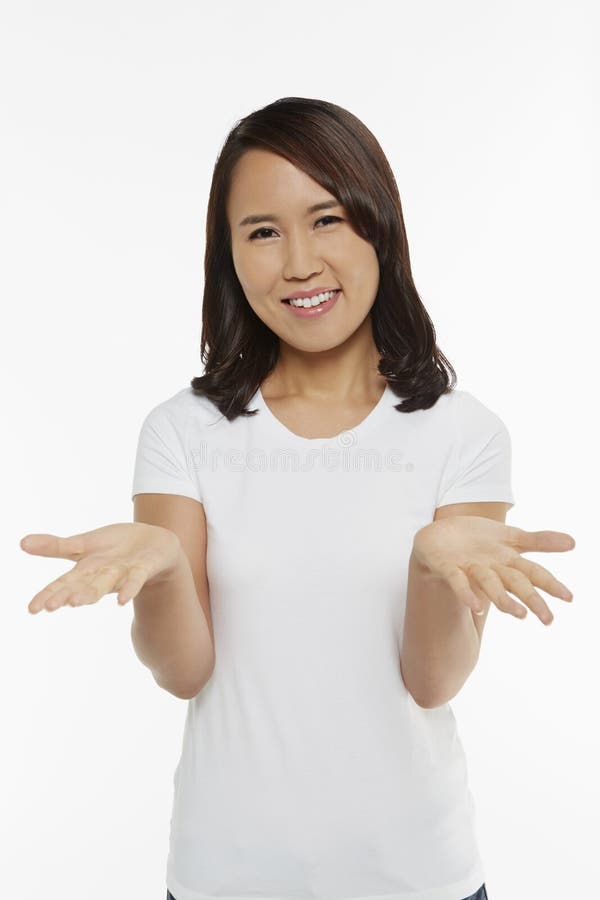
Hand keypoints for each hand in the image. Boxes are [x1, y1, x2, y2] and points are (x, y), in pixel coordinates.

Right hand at [20, 522, 181, 613]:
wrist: (154, 544)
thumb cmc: (115, 548)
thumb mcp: (83, 544)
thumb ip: (56, 546)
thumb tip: (21, 543)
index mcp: (85, 571)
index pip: (62, 584)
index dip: (48, 595)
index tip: (32, 609)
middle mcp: (101, 576)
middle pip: (82, 587)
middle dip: (67, 596)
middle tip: (51, 607)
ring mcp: (122, 573)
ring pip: (105, 584)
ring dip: (91, 593)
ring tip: (76, 602)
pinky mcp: (143, 568)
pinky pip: (135, 579)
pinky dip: (129, 588)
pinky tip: (122, 601)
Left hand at [412, 515, 575, 624]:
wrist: (437, 535)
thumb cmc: (476, 540)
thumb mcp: (509, 536)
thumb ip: (539, 541)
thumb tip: (573, 542)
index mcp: (506, 561)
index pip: (533, 573)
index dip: (550, 584)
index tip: (569, 598)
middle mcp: (490, 569)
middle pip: (514, 584)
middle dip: (531, 599)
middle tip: (548, 619)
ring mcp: (468, 569)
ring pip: (489, 584)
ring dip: (503, 599)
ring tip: (519, 614)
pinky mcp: (446, 566)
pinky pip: (456, 580)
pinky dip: (465, 592)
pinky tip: (475, 606)